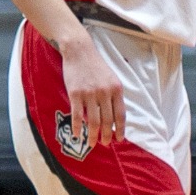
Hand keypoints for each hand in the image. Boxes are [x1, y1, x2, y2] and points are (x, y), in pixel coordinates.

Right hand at [59, 30, 124, 145]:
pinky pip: (77, 115)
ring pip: (93, 120)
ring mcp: (89, 94)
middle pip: (107, 120)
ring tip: (92, 143)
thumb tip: (112, 115)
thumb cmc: (95, 65)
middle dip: (106, 135)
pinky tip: (77, 134)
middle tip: (104, 144)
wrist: (79, 51)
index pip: (120, 115)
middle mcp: (105, 93)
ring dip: (93, 135)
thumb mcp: (110, 78)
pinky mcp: (75, 93)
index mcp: (116, 89)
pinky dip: (77, 127)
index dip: (120, 129)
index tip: (119, 139)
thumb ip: (112, 95)